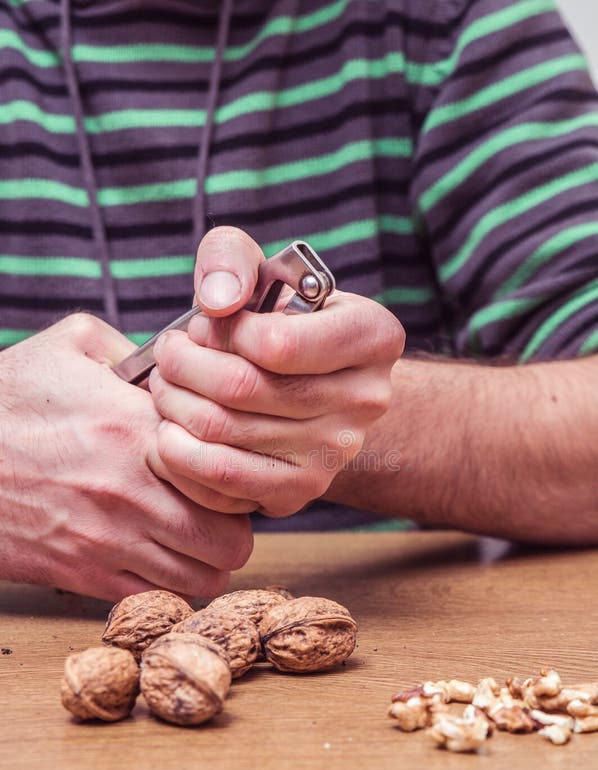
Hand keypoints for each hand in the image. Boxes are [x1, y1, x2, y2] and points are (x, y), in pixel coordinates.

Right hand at [0, 314, 251, 600]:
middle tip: (223, 513)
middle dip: (236, 528)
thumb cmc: (4, 401)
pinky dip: (169, 586)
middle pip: (231, 539)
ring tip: (194, 540)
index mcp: (135, 429)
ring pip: (202, 578)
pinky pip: (154, 600)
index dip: (243, 474)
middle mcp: (131, 492)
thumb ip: (134, 350)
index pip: (231, 470)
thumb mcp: (69, 345)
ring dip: (208, 561)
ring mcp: (108, 541)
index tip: (232, 469)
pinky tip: (157, 559)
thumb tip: (179, 361)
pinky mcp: (82, 575)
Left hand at [148, 227, 404, 516]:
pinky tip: (171, 429)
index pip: (277, 344)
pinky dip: (177, 453)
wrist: (315, 390)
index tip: (205, 325)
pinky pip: (219, 481)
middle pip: (241, 389)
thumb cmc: (282, 323)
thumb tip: (216, 302)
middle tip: (167, 355)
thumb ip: (232, 259)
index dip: (221, 332)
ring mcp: (335, 453)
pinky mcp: (301, 491)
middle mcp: (366, 400)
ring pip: (222, 433)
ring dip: (171, 405)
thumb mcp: (264, 271)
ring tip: (166, 386)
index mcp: (373, 337)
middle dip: (182, 366)